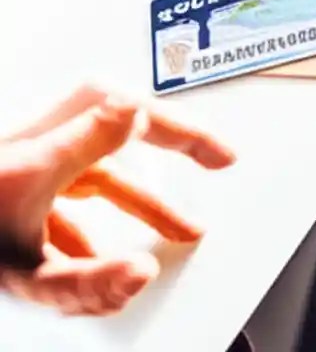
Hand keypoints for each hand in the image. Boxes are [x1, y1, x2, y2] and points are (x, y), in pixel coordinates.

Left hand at [0, 84, 234, 314]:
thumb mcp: (19, 266)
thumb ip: (85, 272)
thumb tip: (143, 269)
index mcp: (44, 148)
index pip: (131, 118)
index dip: (185, 133)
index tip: (219, 154)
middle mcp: (32, 149)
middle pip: (119, 132)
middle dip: (173, 148)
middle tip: (213, 160)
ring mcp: (19, 168)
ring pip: (94, 172)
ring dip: (139, 199)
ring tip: (177, 228)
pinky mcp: (9, 192)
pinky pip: (63, 196)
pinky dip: (92, 218)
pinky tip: (94, 254)